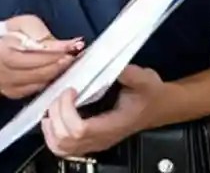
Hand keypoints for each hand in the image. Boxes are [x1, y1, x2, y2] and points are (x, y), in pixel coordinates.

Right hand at [0, 15, 83, 98]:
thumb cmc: (9, 39)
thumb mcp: (21, 25)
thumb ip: (38, 31)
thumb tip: (61, 42)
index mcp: (1, 49)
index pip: (32, 50)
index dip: (54, 49)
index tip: (71, 45)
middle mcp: (1, 69)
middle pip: (38, 69)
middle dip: (59, 61)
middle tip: (73, 54)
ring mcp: (6, 84)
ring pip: (40, 80)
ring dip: (57, 70)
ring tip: (67, 61)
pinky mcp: (13, 93)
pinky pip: (37, 88)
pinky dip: (49, 79)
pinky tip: (56, 71)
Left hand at [42, 65, 177, 158]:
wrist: (158, 106)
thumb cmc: (150, 94)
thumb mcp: (144, 79)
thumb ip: (128, 72)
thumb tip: (111, 62)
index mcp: (113, 125)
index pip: (80, 129)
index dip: (67, 110)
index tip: (70, 90)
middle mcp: (101, 139)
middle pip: (66, 139)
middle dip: (56, 113)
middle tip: (60, 94)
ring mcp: (94, 143)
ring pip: (61, 147)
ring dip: (51, 126)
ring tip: (54, 106)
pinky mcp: (89, 141)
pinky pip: (63, 147)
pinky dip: (51, 133)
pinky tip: (53, 117)